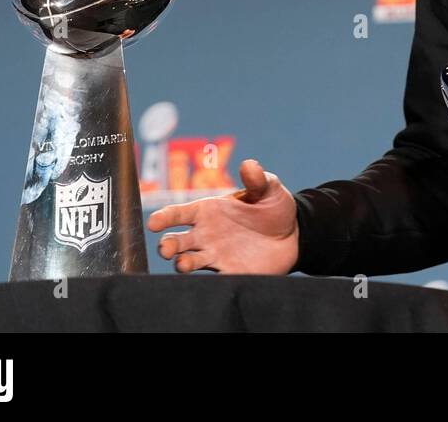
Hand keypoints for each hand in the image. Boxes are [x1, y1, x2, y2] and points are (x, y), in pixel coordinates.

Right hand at [147, 158, 300, 273]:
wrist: (293, 235)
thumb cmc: (273, 208)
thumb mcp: (268, 190)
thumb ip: (258, 179)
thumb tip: (249, 165)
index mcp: (208, 211)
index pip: (178, 213)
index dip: (163, 217)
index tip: (154, 223)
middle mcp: (205, 235)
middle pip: (176, 241)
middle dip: (167, 245)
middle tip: (167, 248)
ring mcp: (215, 255)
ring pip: (188, 262)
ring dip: (182, 264)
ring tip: (183, 264)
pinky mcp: (229, 273)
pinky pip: (215, 279)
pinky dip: (210, 282)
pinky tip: (213, 279)